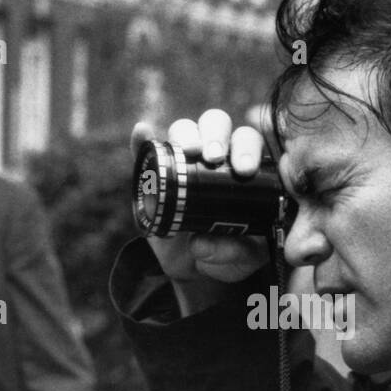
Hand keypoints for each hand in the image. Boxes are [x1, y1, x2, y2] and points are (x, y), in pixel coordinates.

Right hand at [129, 108, 274, 314]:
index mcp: (242, 168)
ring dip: (186, 134)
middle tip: (213, 157)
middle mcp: (213, 155)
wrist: (194, 265)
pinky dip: (142, 139)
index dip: (247, 149)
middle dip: (216, 135)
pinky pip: (146, 150)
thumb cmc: (227, 254)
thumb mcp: (241, 259)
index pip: (248, 142)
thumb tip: (201, 245)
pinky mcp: (153, 172)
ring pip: (184, 130)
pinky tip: (142, 132)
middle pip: (216, 125)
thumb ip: (233, 252)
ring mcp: (181, 161)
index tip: (244, 170)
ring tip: (189, 151)